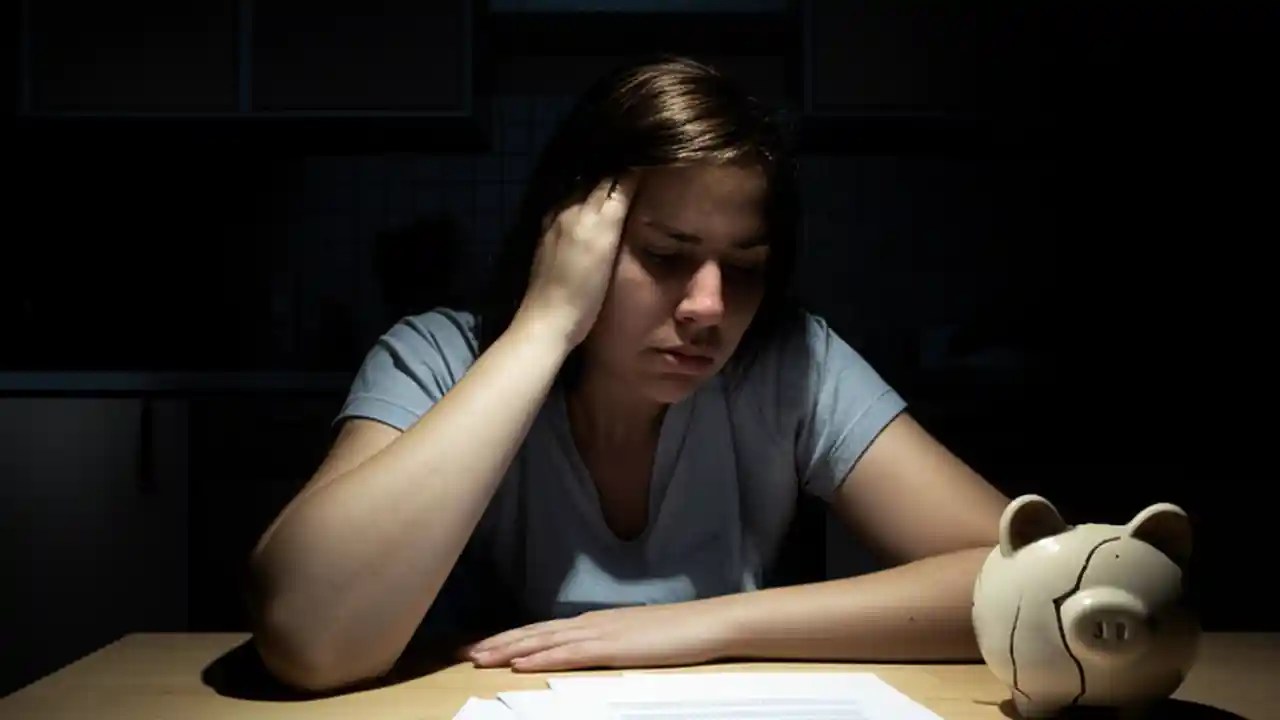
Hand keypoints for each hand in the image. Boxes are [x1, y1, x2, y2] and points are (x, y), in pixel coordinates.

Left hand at [461, 601, 730, 672]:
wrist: (709, 623)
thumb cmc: (677, 634)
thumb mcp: (634, 640)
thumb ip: (608, 645)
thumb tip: (586, 654)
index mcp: (594, 622)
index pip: (542, 630)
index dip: (509, 639)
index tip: (480, 647)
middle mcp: (590, 623)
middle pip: (533, 633)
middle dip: (496, 643)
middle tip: (462, 653)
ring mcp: (600, 633)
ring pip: (542, 640)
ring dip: (507, 650)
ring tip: (477, 659)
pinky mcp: (612, 646)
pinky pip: (568, 653)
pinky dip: (540, 657)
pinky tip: (519, 664)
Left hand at [514, 173, 638, 348]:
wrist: (549, 319)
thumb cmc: (586, 293)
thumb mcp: (607, 246)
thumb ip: (616, 208)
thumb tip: (630, 178)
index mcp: (590, 215)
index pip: (616, 181)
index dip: (633, 172)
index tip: (650, 165)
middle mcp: (571, 210)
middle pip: (597, 182)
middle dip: (617, 174)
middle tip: (638, 170)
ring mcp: (556, 222)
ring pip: (581, 190)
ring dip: (599, 184)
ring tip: (617, 184)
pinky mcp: (547, 235)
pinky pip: (568, 204)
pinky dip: (582, 198)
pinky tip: (590, 206)